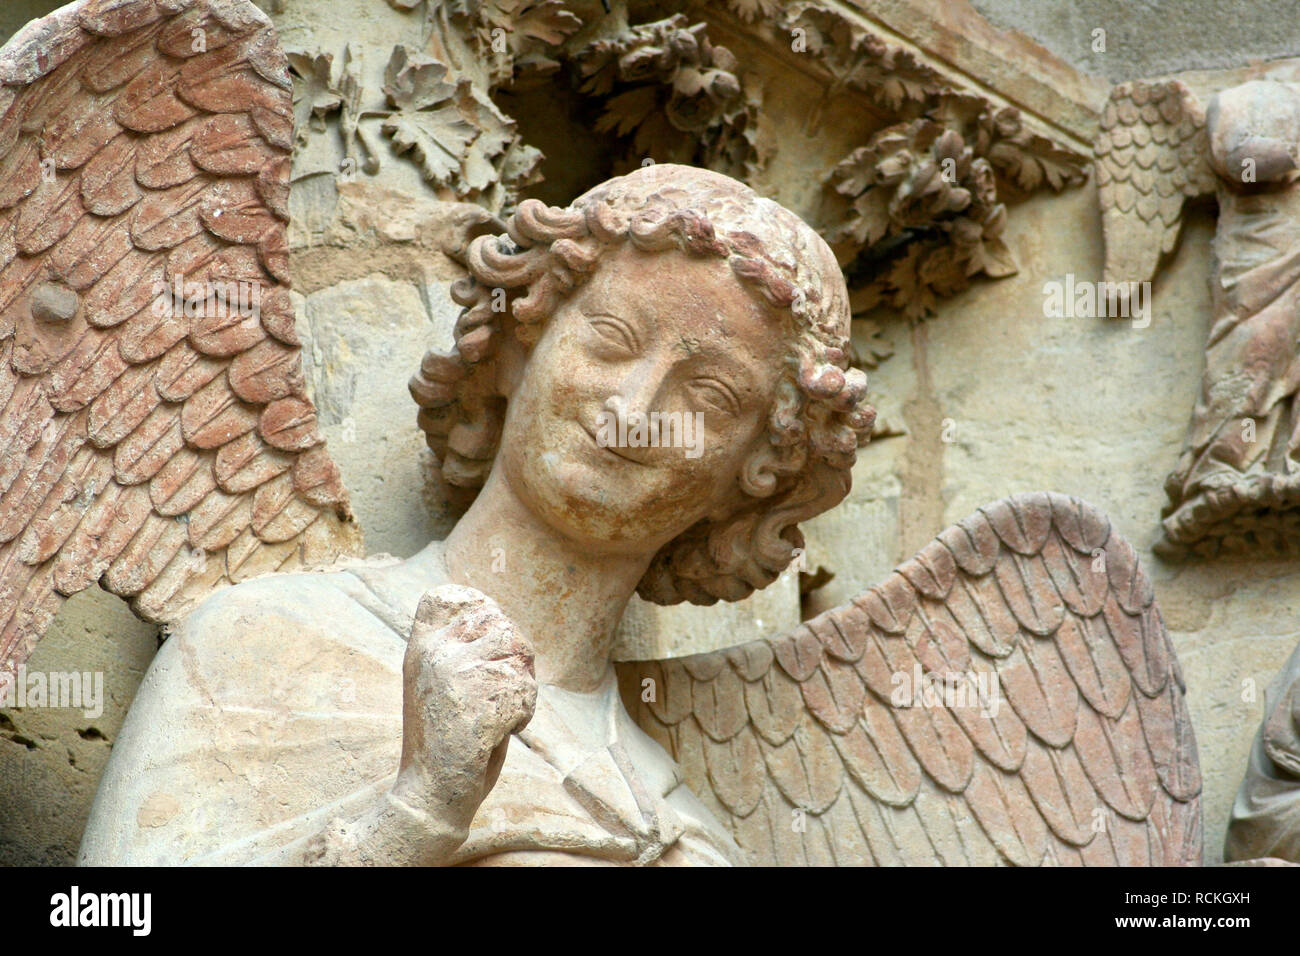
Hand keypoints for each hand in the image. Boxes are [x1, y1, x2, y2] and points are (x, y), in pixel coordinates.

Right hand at [392, 584, 535, 831]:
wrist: (431, 792)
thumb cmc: (443, 739)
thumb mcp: (435, 683)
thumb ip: (455, 647)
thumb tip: (494, 612)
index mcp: (421, 648)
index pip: (446, 596)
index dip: (477, 607)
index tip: (486, 636)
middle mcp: (436, 653)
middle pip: (501, 626)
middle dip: (513, 660)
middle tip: (496, 696)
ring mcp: (457, 673)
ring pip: (520, 656)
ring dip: (520, 688)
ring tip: (495, 715)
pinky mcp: (482, 698)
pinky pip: (528, 691)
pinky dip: (523, 715)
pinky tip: (497, 733)